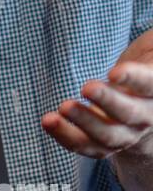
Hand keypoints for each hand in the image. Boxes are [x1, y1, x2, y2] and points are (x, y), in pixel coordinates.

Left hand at [41, 28, 152, 161]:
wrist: (147, 106)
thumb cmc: (148, 65)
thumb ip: (149, 49)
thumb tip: (146, 44)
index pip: (150, 86)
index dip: (134, 79)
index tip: (113, 73)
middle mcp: (148, 118)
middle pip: (130, 115)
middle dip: (107, 101)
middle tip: (86, 86)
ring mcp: (128, 135)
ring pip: (107, 136)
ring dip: (83, 122)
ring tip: (63, 106)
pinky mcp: (105, 145)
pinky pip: (86, 146)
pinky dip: (65, 136)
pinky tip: (49, 121)